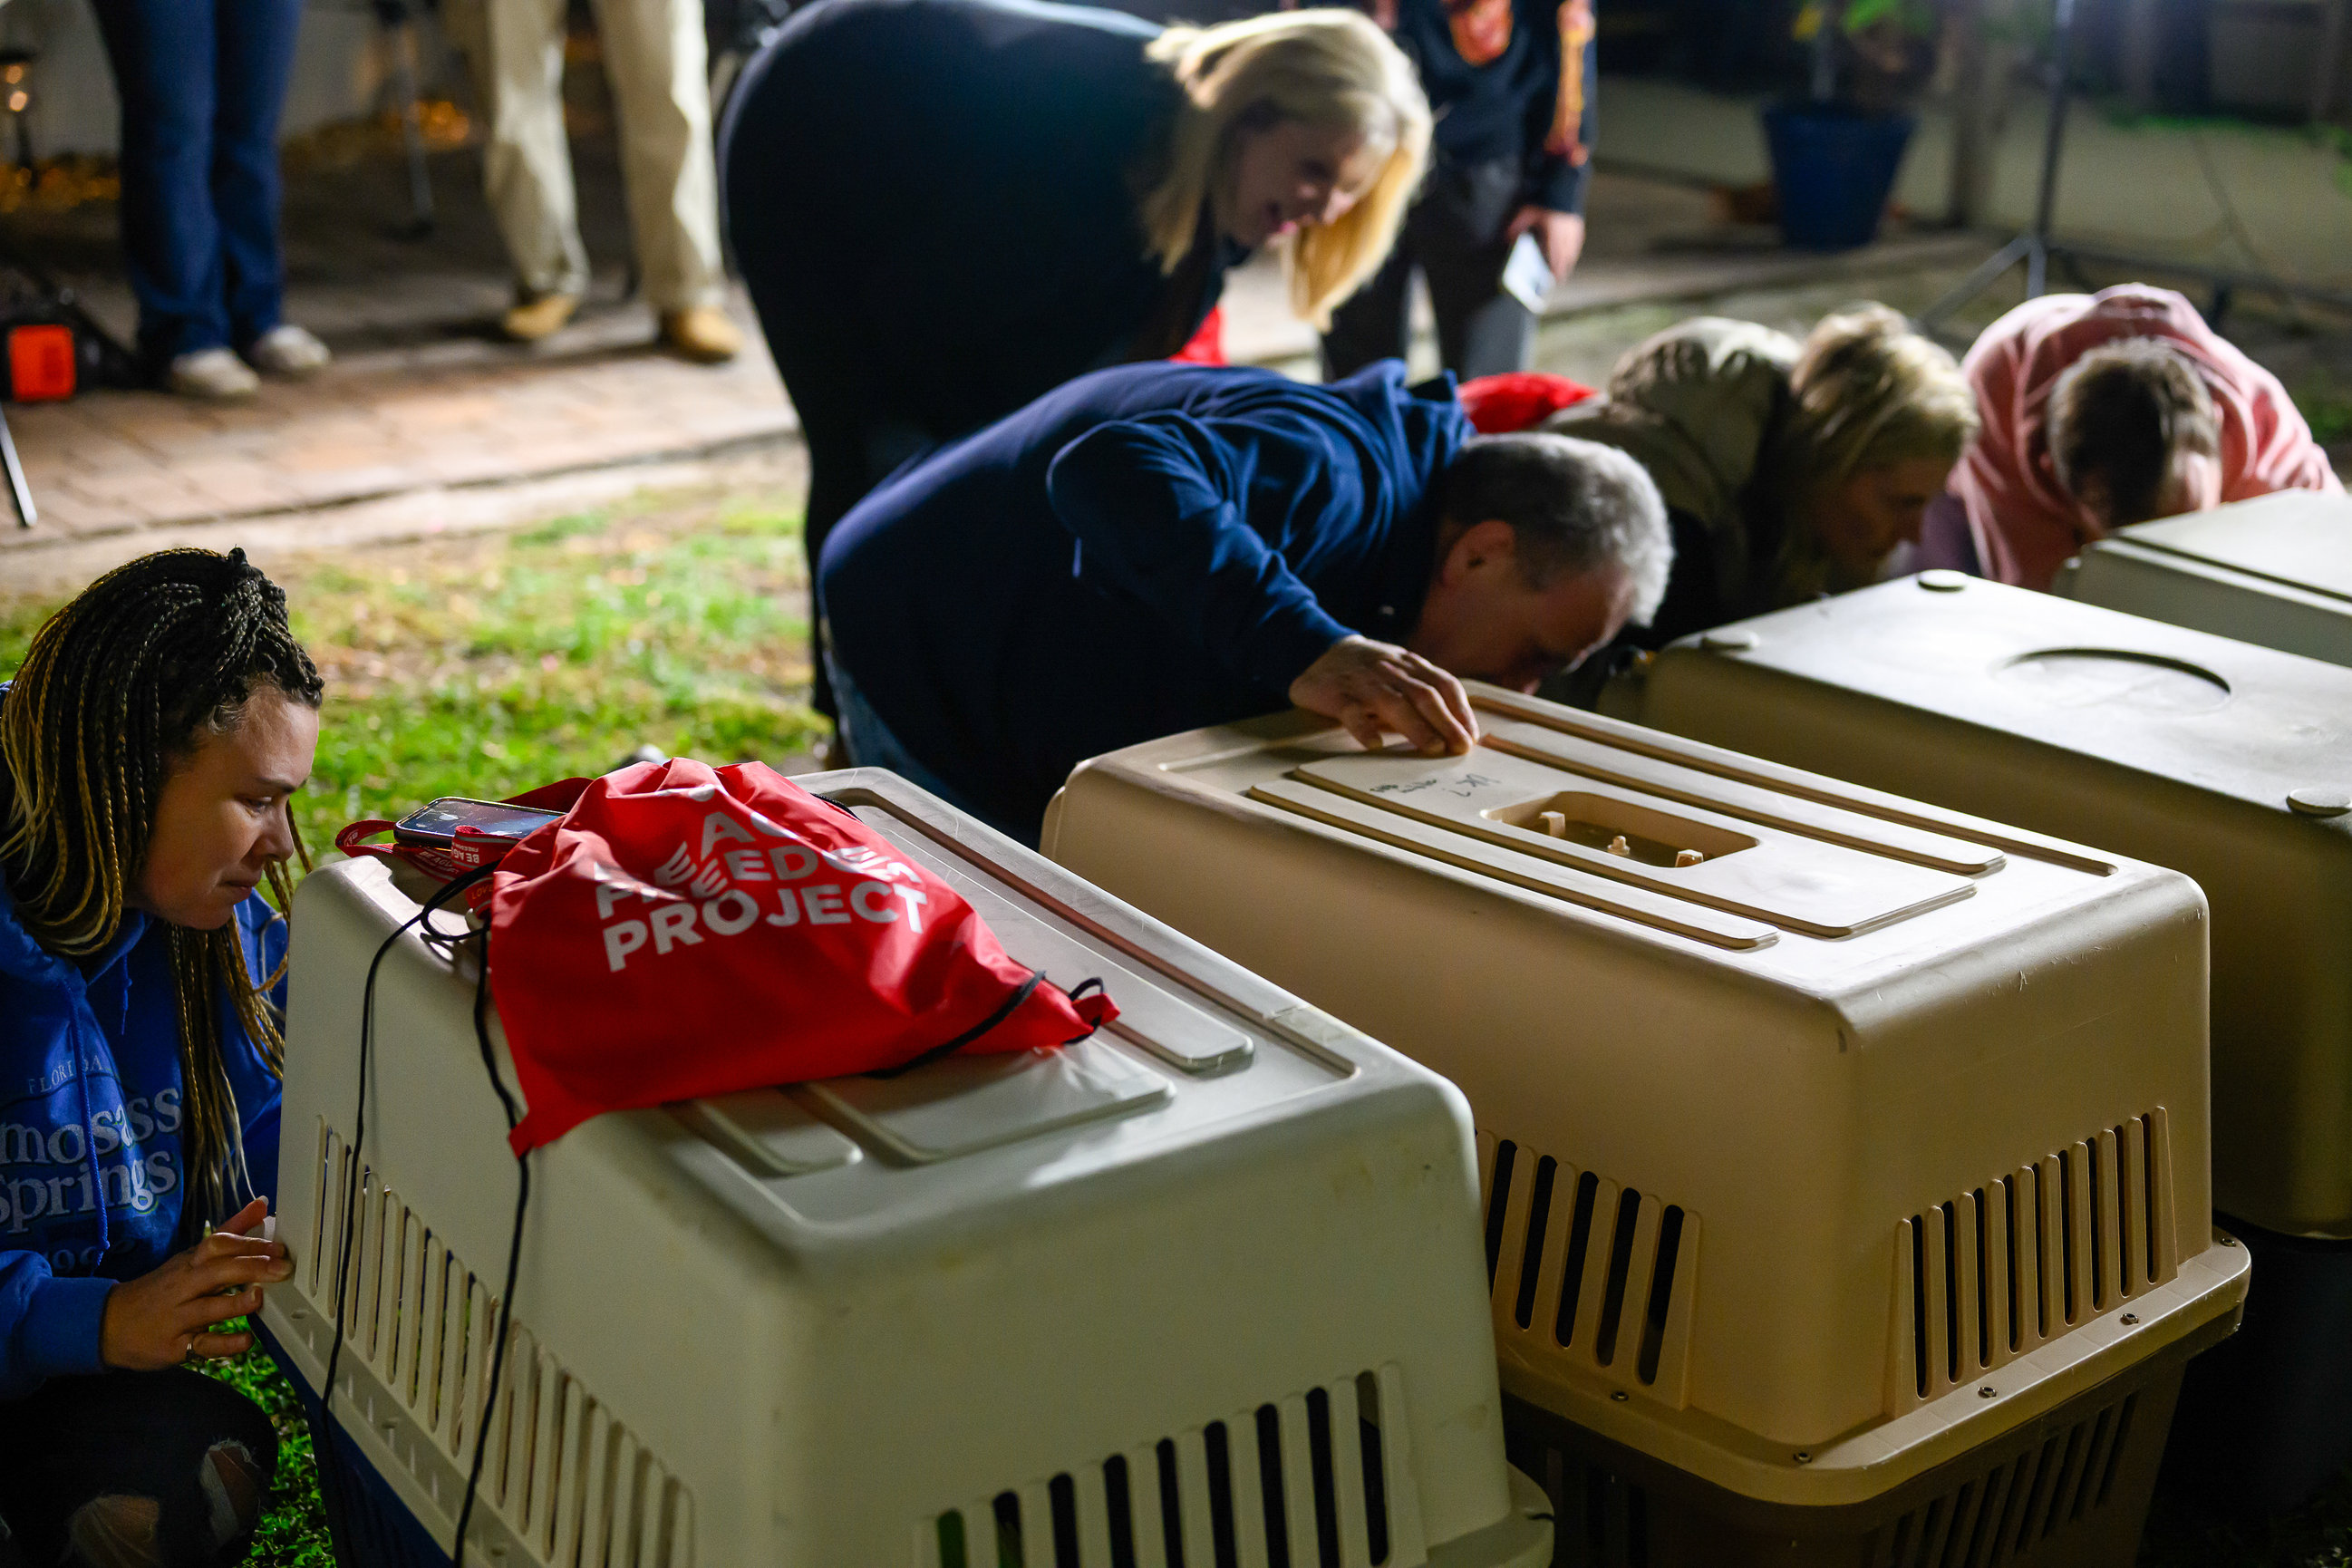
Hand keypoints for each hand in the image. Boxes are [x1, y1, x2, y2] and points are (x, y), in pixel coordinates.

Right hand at [98, 1198, 291, 1369]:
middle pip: (216, 1271)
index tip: (279, 1247)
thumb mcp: (190, 1257)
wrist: (107, 1324)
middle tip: (283, 1268)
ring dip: (236, 1303)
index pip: (217, 1245)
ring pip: (209, 1308)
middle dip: (251, 1268)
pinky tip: (247, 1341)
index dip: (248, 1244)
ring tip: (259, 1298)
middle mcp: (184, 1287)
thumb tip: (261, 1203)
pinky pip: (203, 1346)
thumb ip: (230, 1231)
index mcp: (189, 1263)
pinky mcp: (174, 1347)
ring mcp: (178, 1318)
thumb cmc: (161, 1289)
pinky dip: (226, 1344)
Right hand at [1289, 636, 1479, 755]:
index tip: (1471, 735)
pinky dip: (1363, 727)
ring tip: (1433, 747)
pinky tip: (1374, 743)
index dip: (1461, 710)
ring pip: (1393, 703)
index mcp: (1410, 666)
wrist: (1320, 650)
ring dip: (1416, 726)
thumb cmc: (1368, 670)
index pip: (1443, 684)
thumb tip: (1456, 729)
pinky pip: (1350, 711)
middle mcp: (1391, 671)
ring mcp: (1363, 682)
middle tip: (1460, 747)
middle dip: (1446, 722)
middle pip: (1424, 695)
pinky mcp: (1336, 695)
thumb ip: (1423, 693)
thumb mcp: (1400, 672)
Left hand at [1506, 207, 1586, 284]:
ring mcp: (1575, 230)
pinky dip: (1572, 251)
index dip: (1555, 270)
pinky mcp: (1578, 226)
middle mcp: (1567, 233)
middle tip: (1557, 280)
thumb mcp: (1527, 211)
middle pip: (1566, 257)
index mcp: (1555, 232)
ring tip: (1563, 271)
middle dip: (1562, 269)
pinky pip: (1577, 243)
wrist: (1562, 185)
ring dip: (1568, 262)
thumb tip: (1506, 239)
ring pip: (1573, 251)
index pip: (1556, 256)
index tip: (1553, 280)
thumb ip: (1517, 225)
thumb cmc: (1544, 200)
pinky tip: (1569, 256)